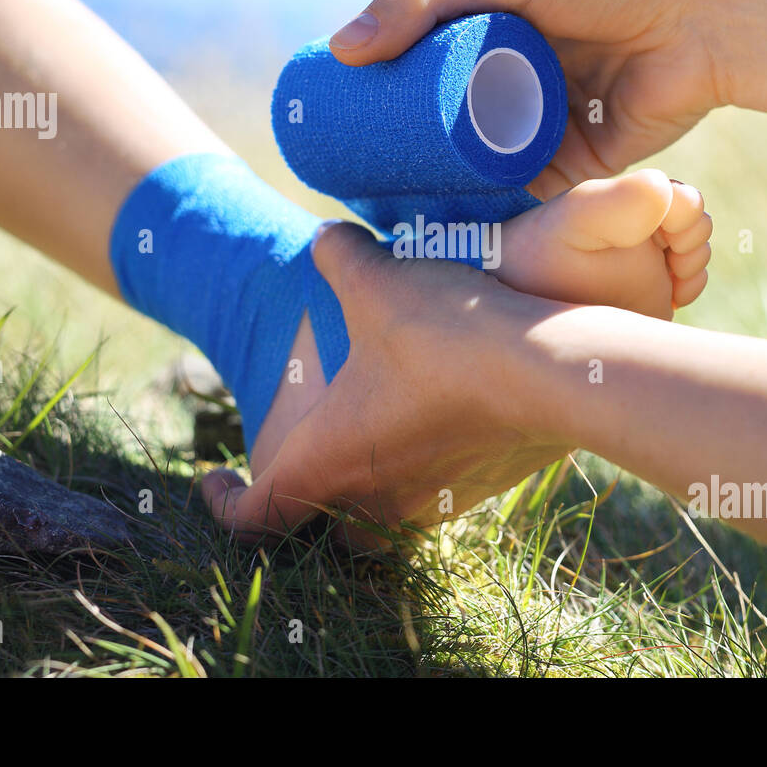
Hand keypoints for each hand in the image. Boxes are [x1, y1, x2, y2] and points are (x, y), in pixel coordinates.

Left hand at [201, 222, 574, 548]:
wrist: (552, 372)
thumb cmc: (444, 337)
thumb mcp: (376, 280)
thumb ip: (338, 255)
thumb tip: (325, 239)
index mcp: (329, 462)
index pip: (254, 517)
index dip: (221, 503)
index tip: (214, 476)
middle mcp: (378, 498)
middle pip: (326, 528)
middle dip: (310, 502)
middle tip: (309, 457)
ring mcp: (435, 502)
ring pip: (388, 514)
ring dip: (372, 481)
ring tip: (376, 424)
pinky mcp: (485, 487)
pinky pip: (440, 491)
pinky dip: (428, 464)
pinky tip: (443, 411)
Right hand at [329, 0, 726, 199]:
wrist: (705, 13)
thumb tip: (344, 51)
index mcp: (489, 33)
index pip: (415, 71)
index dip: (374, 99)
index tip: (327, 129)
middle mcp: (511, 85)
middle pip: (439, 130)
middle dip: (396, 160)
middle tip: (346, 186)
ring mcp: (542, 130)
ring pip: (476, 172)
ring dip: (435, 199)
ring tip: (380, 222)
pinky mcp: (575, 170)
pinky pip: (524, 199)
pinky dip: (490, 220)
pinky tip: (442, 244)